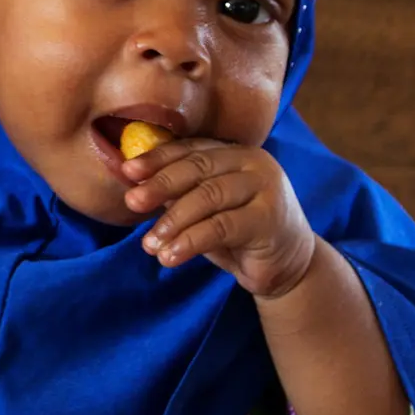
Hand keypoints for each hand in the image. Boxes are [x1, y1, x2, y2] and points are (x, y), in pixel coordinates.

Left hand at [124, 138, 319, 298]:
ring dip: (173, 221)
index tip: (127, 171)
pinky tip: (170, 256)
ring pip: (208, 197)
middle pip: (198, 168)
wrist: (287, 265)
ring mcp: (265, 188)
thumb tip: (135, 186)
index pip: (191, 150)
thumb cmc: (238, 233)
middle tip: (132, 202)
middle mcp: (253, 163)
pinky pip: (220, 227)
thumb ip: (180, 194)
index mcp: (234, 153)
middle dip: (160, 184)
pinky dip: (190, 241)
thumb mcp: (205, 210)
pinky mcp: (269, 219)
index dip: (157, 158)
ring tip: (149, 244)